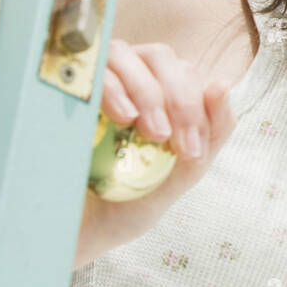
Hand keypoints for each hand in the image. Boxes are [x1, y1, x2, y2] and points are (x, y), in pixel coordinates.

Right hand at [74, 39, 237, 267]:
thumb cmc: (132, 199)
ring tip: (152, 133)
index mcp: (160, 91)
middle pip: (161, 58)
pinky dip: (113, 88)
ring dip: (146, 91)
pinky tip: (123, 117)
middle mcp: (127, 77)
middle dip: (176, 97)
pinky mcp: (64, 89)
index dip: (196, 105)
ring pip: (126, 54)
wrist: (78, 232)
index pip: (187, 73)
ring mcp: (93, 79)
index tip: (190, 151)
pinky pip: (91, 69)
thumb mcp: (184, 171)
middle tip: (169, 140)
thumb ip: (212, 131)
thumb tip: (223, 82)